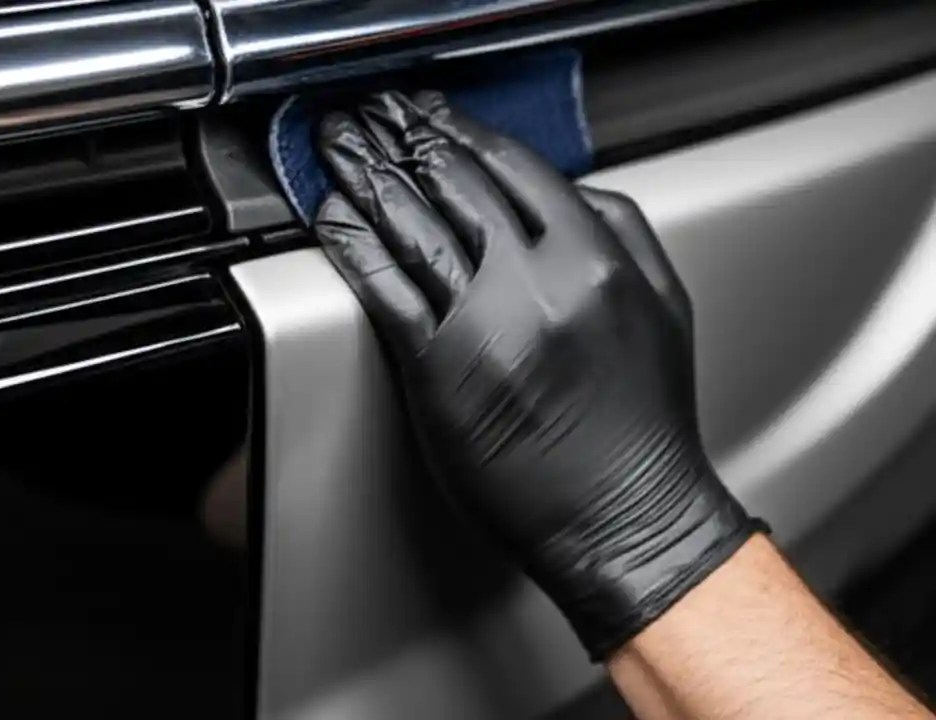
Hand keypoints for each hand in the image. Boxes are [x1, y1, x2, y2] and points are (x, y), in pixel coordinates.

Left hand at [313, 90, 762, 658]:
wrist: (626, 516)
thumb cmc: (643, 425)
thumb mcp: (663, 306)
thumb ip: (622, 233)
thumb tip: (568, 189)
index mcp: (597, 260)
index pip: (515, 169)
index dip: (463, 133)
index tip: (433, 117)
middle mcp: (539, 282)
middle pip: (456, 187)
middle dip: (405, 141)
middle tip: (372, 118)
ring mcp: (486, 324)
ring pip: (415, 228)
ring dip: (368, 178)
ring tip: (340, 149)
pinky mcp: (439, 371)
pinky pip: (388, 291)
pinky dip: (356, 247)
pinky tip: (335, 220)